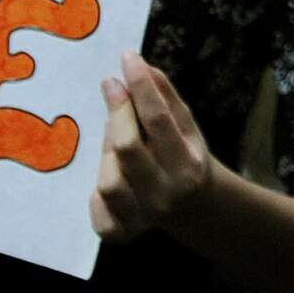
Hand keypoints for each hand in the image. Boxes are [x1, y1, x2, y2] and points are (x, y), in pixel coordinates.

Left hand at [93, 52, 217, 242]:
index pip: (159, 118)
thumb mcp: (186, 126)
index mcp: (190, 162)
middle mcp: (170, 191)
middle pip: (127, 148)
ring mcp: (146, 216)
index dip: (140, 85)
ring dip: (107, 157)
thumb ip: (164, 97)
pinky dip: (97, 202)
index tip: (127, 58)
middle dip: (118, 112)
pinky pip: (100, 219)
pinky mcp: (125, 234)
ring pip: (109, 183)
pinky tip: (108, 189)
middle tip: (112, 87)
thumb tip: (140, 65)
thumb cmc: (184, 155)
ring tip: (116, 146)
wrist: (195, 206)